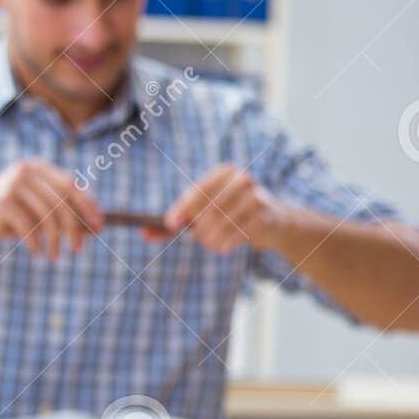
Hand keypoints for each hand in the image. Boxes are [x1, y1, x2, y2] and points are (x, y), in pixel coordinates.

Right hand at [0, 159, 103, 258]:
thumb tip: (95, 227)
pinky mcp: (2, 202)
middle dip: (74, 229)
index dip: (87, 206)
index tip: (99, 227)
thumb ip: (59, 213)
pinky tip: (36, 253)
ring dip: (54, 241)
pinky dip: (36, 244)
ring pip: (47, 217)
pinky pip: (29, 227)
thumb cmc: (2, 219)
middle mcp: (25, 171)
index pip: (70, 185)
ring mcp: (13, 184)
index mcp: (36, 168)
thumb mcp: (33, 213)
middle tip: (78, 250)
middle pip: (62, 201)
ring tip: (54, 257)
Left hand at [155, 163, 283, 252]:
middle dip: (199, 230)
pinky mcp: (264, 215)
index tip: (171, 224)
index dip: (182, 209)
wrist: (275, 221)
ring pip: (219, 225)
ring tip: (213, 242)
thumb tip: (143, 233)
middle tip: (200, 237)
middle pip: (207, 211)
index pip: (197, 192)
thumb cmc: (230, 215)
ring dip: (210, 241)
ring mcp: (255, 196)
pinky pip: (234, 236)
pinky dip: (224, 245)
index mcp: (223, 173)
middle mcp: (241, 179)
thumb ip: (175, 222)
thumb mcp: (203, 213)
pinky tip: (226, 245)